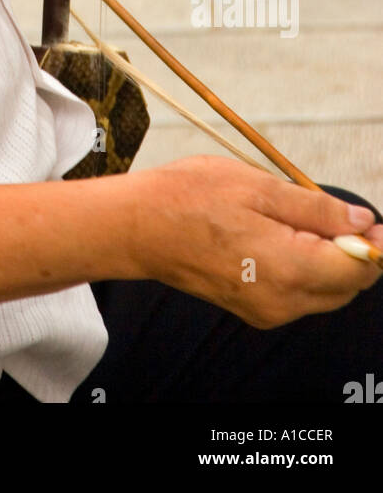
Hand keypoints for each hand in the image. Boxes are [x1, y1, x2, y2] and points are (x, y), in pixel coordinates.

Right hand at [124, 156, 382, 328]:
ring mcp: (267, 311)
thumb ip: (316, 209)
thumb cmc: (191, 197)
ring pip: (324, 291)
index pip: (359, 267)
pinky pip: (298, 294)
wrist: (138, 227)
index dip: (371, 240)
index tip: (364, 215)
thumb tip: (363, 222)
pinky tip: (275, 236)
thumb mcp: (258, 186)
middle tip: (328, 210)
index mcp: (289, 268)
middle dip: (350, 251)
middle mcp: (283, 301)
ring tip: (292, 218)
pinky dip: (302, 268)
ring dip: (326, 259)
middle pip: (347, 285)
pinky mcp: (253, 310)